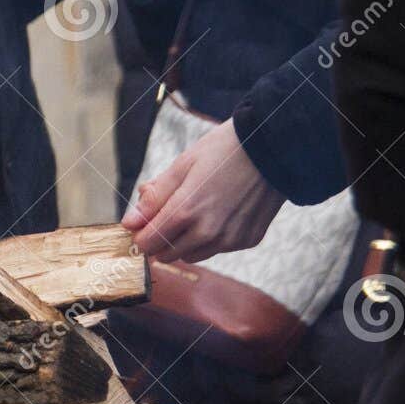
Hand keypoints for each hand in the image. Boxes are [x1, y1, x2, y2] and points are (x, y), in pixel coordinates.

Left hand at [122, 119, 284, 262]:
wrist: (275, 147)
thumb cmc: (225, 151)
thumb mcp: (183, 166)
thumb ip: (155, 198)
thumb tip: (129, 223)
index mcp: (185, 212)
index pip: (147, 244)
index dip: (140, 235)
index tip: (143, 223)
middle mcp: (207, 232)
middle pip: (166, 254)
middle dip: (160, 239)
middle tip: (170, 215)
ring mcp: (229, 239)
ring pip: (191, 256)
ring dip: (185, 242)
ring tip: (197, 212)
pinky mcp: (246, 240)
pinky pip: (217, 250)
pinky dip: (212, 239)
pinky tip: (222, 213)